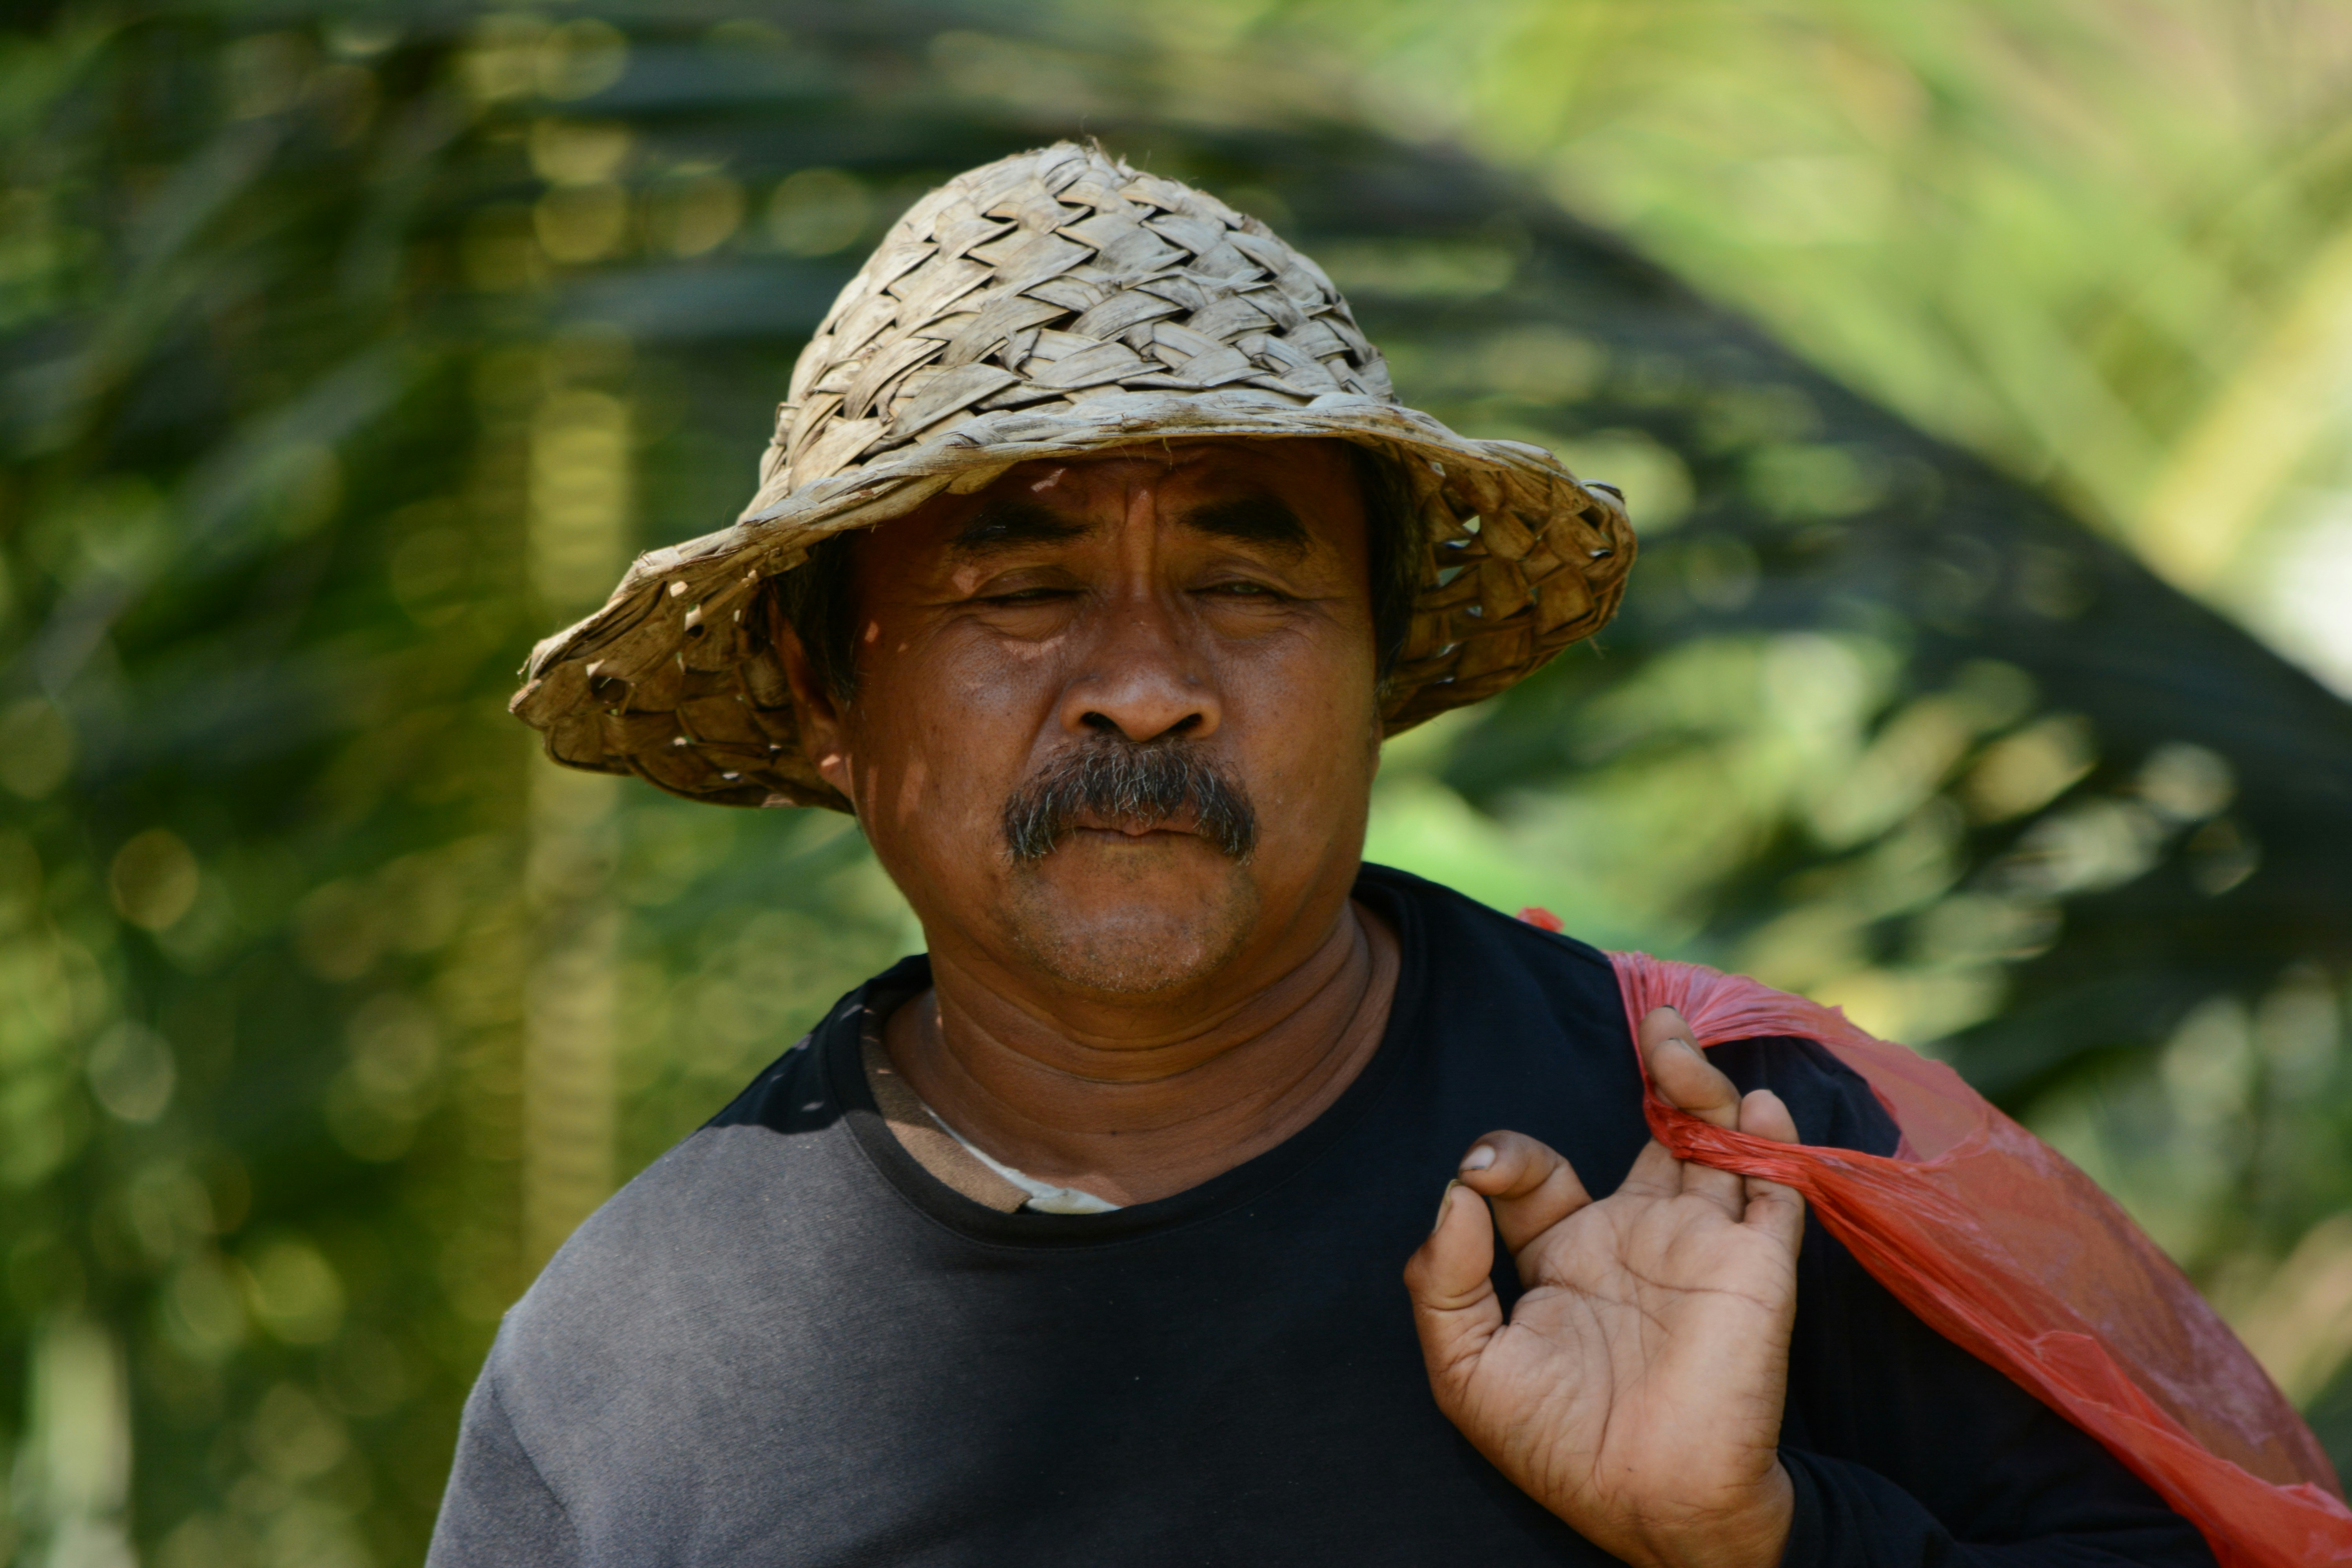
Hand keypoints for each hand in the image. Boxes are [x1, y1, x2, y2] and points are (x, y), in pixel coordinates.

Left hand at [1402, 1007, 1806, 1567]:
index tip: (1482, 1174)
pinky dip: (1766, 1138)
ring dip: (1700, 1082)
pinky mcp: (1758, 1265)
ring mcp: (1701, 1245)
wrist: (1651, 1505)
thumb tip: (1453, 1193)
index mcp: (1566, 1256)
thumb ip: (1441, 1280)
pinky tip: (1749, 1100)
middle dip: (1651, 1071)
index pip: (1539, 1174)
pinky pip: (1774, 1185)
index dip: (1511, 1155)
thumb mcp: (1465, 1370)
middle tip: (1648, 1019)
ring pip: (1710, 1138)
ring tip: (1675, 1034)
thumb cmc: (1557, 1447)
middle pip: (1647, 1132)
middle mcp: (1637, 1238)